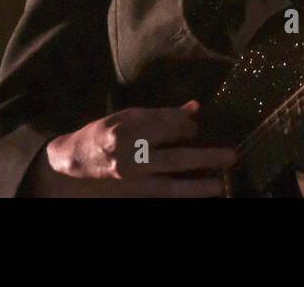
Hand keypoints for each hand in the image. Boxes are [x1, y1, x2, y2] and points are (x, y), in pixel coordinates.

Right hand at [29, 100, 235, 196]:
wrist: (72, 165)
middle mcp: (129, 156)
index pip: (168, 128)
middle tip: (231, 156)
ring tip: (221, 185)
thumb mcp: (127, 117)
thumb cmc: (101, 134)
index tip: (196, 128)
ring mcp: (130, 180)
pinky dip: (182, 193)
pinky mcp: (132, 195)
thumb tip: (194, 108)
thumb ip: (160, 115)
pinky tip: (199, 193)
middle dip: (205, 158)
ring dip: (199, 186)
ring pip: (171, 185)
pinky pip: (162, 195)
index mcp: (127, 129)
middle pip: (175, 158)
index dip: (187, 127)